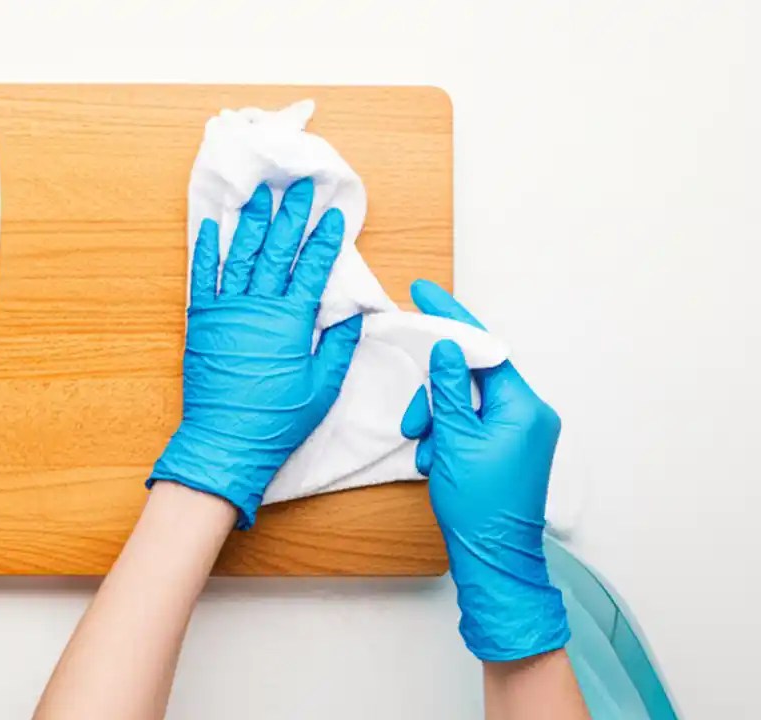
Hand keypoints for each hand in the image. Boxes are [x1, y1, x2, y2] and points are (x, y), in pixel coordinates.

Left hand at [151, 179, 361, 528]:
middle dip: (290, 216)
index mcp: (292, 321)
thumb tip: (351, 317)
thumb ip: (337, 347)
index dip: (324, 240)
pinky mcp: (202, 322)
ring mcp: (227, 311)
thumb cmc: (277, 420)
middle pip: (277, 251)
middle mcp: (259, 307)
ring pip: (242, 256)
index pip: (313, 268)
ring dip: (251, 222)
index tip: (333, 215)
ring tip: (259, 193)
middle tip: (298, 186)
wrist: (226, 441)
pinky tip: (213, 227)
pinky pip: (204, 278)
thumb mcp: (322, 388)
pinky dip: (208, 251)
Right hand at [401, 279, 569, 661]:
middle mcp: (528, 415)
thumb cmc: (479, 508)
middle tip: (415, 421)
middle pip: (472, 377)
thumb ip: (449, 391)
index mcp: (524, 407)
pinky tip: (438, 464)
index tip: (425, 293)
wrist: (493, 560)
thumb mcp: (455, 441)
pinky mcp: (507, 451)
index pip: (486, 348)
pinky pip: (470, 426)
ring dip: (438, 423)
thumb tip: (449, 351)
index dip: (453, 319)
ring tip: (430, 455)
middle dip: (436, 396)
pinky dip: (448, 438)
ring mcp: (519, 434)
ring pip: (465, 404)